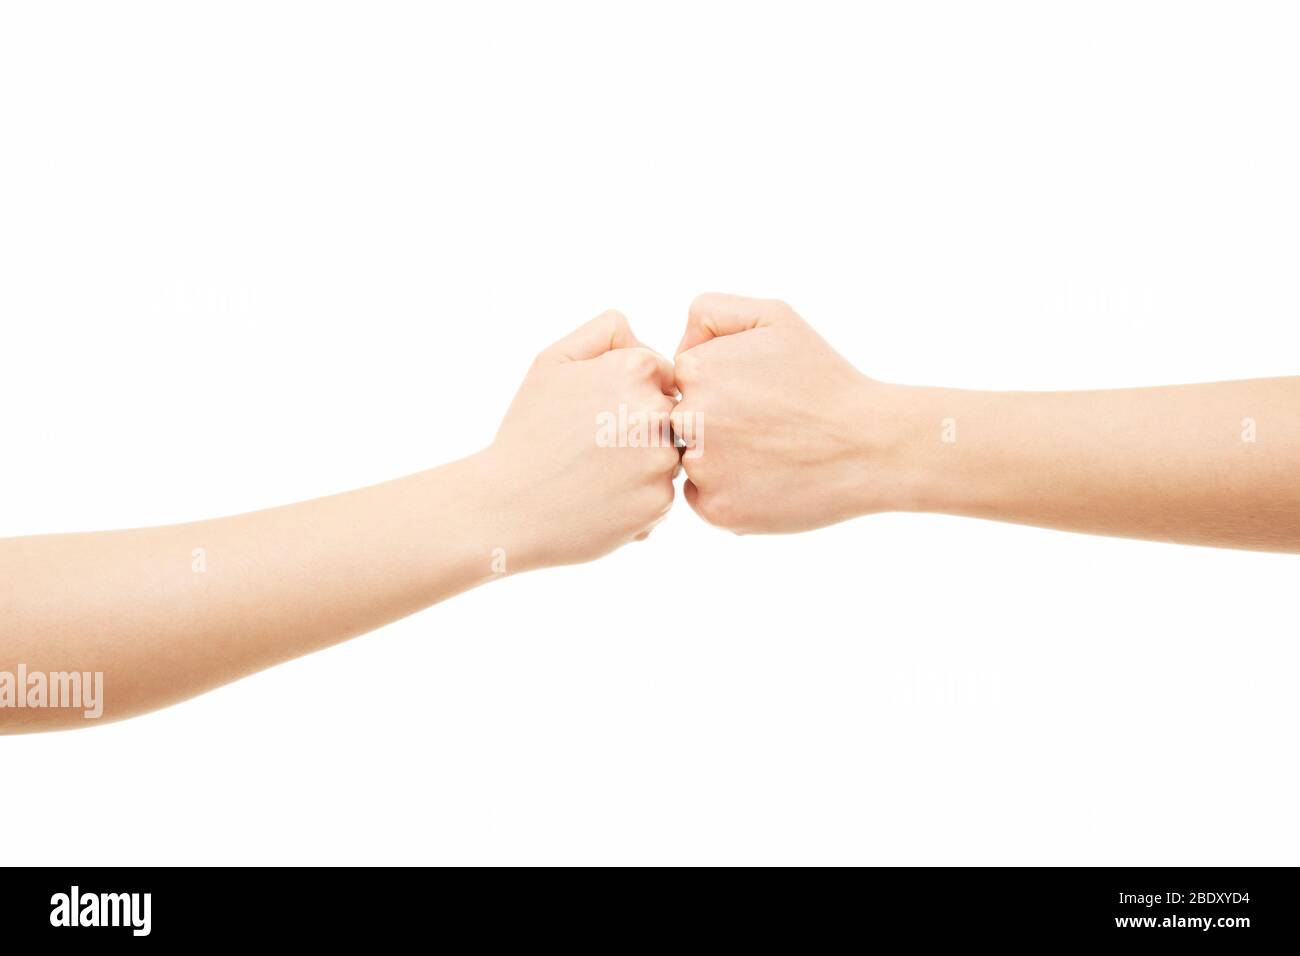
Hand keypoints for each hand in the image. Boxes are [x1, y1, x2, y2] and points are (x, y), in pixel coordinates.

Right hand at [478, 310, 679, 567]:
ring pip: (672, 452)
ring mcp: (662, 459)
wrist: (509, 506)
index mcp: (635, 369)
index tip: (599, 411)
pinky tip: (601, 497)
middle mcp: (657, 411)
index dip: (631, 391)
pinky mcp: (661, 501)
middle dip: (642, 425)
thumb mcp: (552, 362)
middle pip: (672, 412)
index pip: (662, 373)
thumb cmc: (530, 431)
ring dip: (644, 461)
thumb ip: (604, 333)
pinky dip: (638, 495)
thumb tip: (643, 337)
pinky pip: (663, 491)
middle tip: (595, 445)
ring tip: (596, 472)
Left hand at [672, 293, 911, 533]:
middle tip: (764, 426)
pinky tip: (766, 478)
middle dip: (714, 423)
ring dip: (719, 458)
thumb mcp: (774, 317)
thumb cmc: (822, 379)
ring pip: (690, 462)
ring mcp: (702, 470)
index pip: (682, 381)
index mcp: (696, 371)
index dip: (719, 386)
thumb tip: (676, 349)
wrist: (870, 444)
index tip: (757, 393)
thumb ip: (711, 312)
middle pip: (681, 423)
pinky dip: (729, 492)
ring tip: (769, 452)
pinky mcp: (718, 512)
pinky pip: (703, 499)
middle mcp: (689, 420)